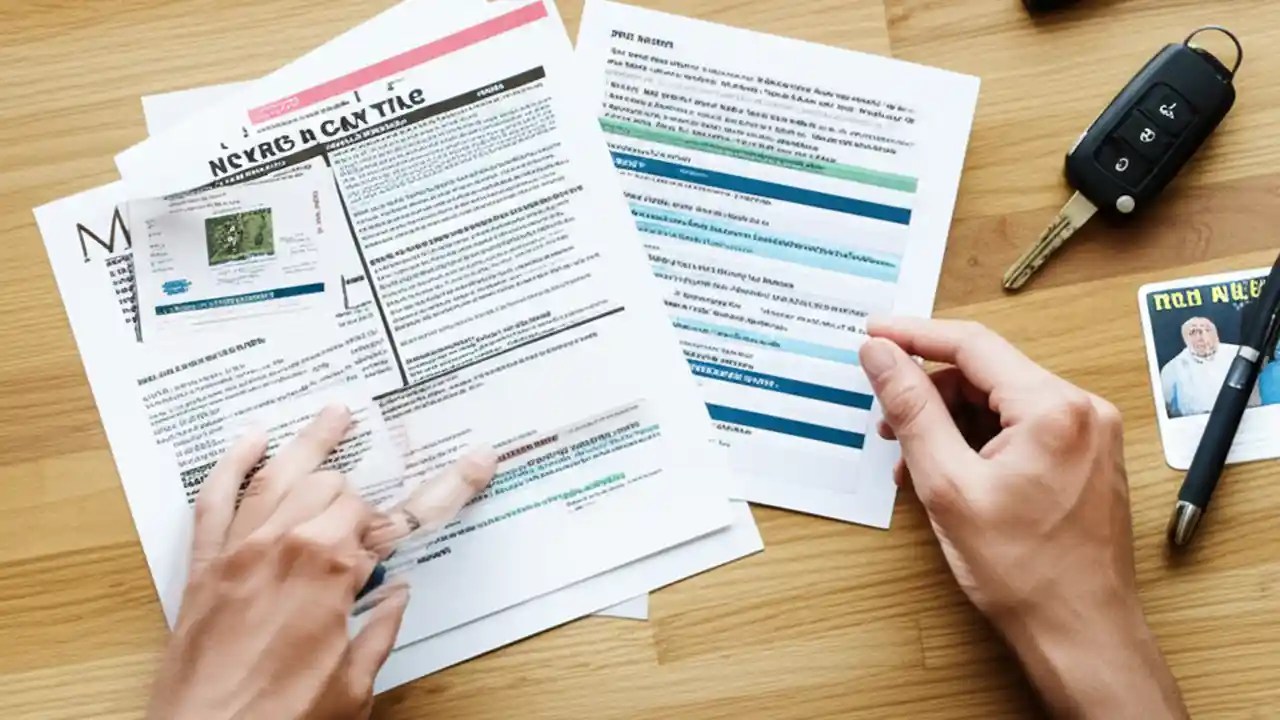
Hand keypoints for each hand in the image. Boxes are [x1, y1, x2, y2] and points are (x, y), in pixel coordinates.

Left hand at [147, 405, 496, 719]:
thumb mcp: (353, 684)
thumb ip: (380, 630)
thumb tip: (397, 594)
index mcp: (330, 571)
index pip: (380, 520)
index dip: (412, 510)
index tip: (454, 480)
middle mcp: (285, 545)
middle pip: (333, 490)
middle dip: (359, 497)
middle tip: (370, 515)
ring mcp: (239, 549)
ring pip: (280, 475)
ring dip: (311, 442)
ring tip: (335, 413)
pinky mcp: (203, 565)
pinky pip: (215, 498)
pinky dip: (233, 464)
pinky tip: (251, 440)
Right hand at [861, 317, 1184, 718]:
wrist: (1082, 634)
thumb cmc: (1025, 573)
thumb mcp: (947, 485)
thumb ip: (911, 410)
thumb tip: (881, 355)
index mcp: (1054, 408)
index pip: (973, 344)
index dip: (914, 334)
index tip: (874, 332)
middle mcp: (1083, 410)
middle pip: (987, 373)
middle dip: (930, 392)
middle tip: (886, 419)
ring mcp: (1091, 434)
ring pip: (1002, 402)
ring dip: (951, 421)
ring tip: (913, 459)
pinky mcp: (1087, 458)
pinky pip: (1023, 428)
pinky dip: (980, 441)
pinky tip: (948, 471)